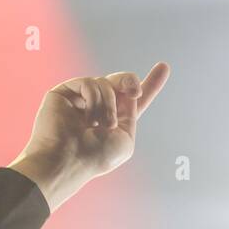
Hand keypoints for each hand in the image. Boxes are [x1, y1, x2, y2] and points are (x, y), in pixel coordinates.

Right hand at [8, 62, 170, 210]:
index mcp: (113, 122)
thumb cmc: (96, 157)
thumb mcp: (126, 138)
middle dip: (130, 81)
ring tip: (103, 126)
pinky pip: (88, 83)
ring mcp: (79, 100)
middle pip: (119, 82)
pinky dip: (94, 99)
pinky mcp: (64, 93)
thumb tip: (127, 90)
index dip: (150, 84)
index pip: (133, 99)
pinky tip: (88, 119)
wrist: (68, 160)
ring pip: (105, 83)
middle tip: (135, 91)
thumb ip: (132, 112)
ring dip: (110, 105)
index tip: (164, 67)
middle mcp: (96, 109)